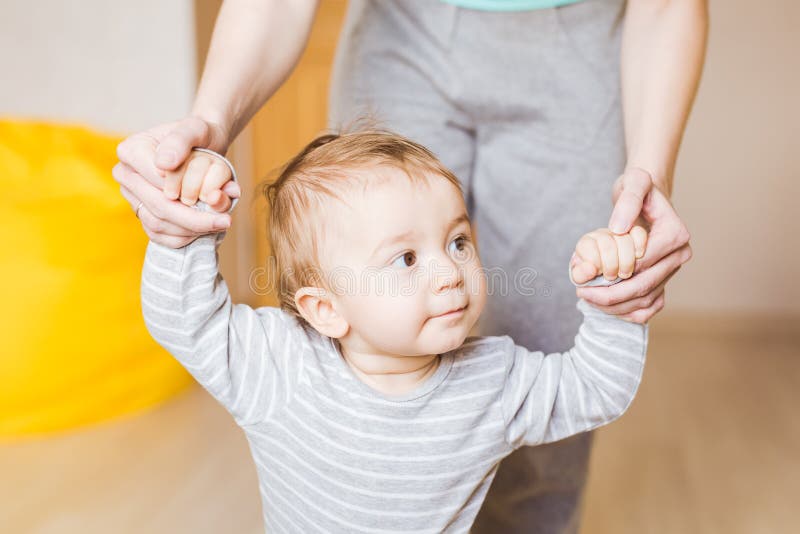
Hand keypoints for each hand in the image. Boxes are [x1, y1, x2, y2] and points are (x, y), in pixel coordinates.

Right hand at [113, 117, 240, 247]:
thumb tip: (164, 164)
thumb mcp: (196, 128)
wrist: (203, 146)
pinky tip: (206, 230)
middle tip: (225, 221)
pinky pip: (160, 236)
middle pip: (158, 207)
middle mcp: (125, 174)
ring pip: (159, 226)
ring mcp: (132, 197)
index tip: (216, 197)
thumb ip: (181, 140)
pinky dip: (185, 237)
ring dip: (192, 230)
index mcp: (131, 150)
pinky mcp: (142, 214)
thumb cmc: (199, 135)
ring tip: (220, 223)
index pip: (159, 182)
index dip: (187, 192)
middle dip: (195, 218)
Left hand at [576, 167, 691, 323]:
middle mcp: (680, 255)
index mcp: (675, 234)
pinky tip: (607, 308)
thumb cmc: (639, 188)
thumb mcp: (634, 183)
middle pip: (644, 285)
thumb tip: (619, 230)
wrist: (647, 197)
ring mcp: (674, 270)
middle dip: (611, 295)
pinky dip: (629, 312)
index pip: (642, 263)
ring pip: (646, 300)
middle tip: (583, 294)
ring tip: (589, 299)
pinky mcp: (666, 280)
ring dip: (616, 306)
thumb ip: (627, 202)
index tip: (587, 278)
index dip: (613, 273)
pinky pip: (651, 305)